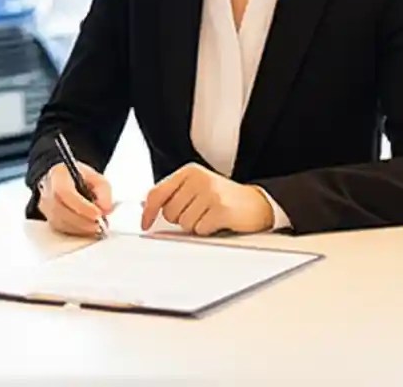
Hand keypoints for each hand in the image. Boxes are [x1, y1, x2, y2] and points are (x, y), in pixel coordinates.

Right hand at [37, 162, 113, 236]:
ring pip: (59, 222)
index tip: (98, 214)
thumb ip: (103, 191)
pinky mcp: (48, 218)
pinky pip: (60, 229)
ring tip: (96, 227)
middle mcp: (47, 190)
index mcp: (57, 175)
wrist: (64, 180)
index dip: (81, 206)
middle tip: (99, 224)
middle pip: (60, 209)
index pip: (64, 192)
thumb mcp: (96, 178)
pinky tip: (87, 229)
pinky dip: (75, 231)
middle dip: (82, 220)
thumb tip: (105, 209)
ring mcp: (45, 206)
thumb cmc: (79, 178)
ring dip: (80, 228)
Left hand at [141, 164, 273, 235]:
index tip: (145, 224)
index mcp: (188, 172)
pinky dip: (208, 230)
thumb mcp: (196, 188)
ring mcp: (210, 192)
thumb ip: (174, 195)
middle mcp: (198, 179)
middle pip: (169, 212)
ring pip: (184, 223)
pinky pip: (200, 229)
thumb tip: (146, 208)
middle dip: (181, 219)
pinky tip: (219, 221)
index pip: (157, 192)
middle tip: (199, 213)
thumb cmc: (223, 198)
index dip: (148, 211)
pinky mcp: (221, 208)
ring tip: (210, 216)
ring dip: (196, 225)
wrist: (257, 202)